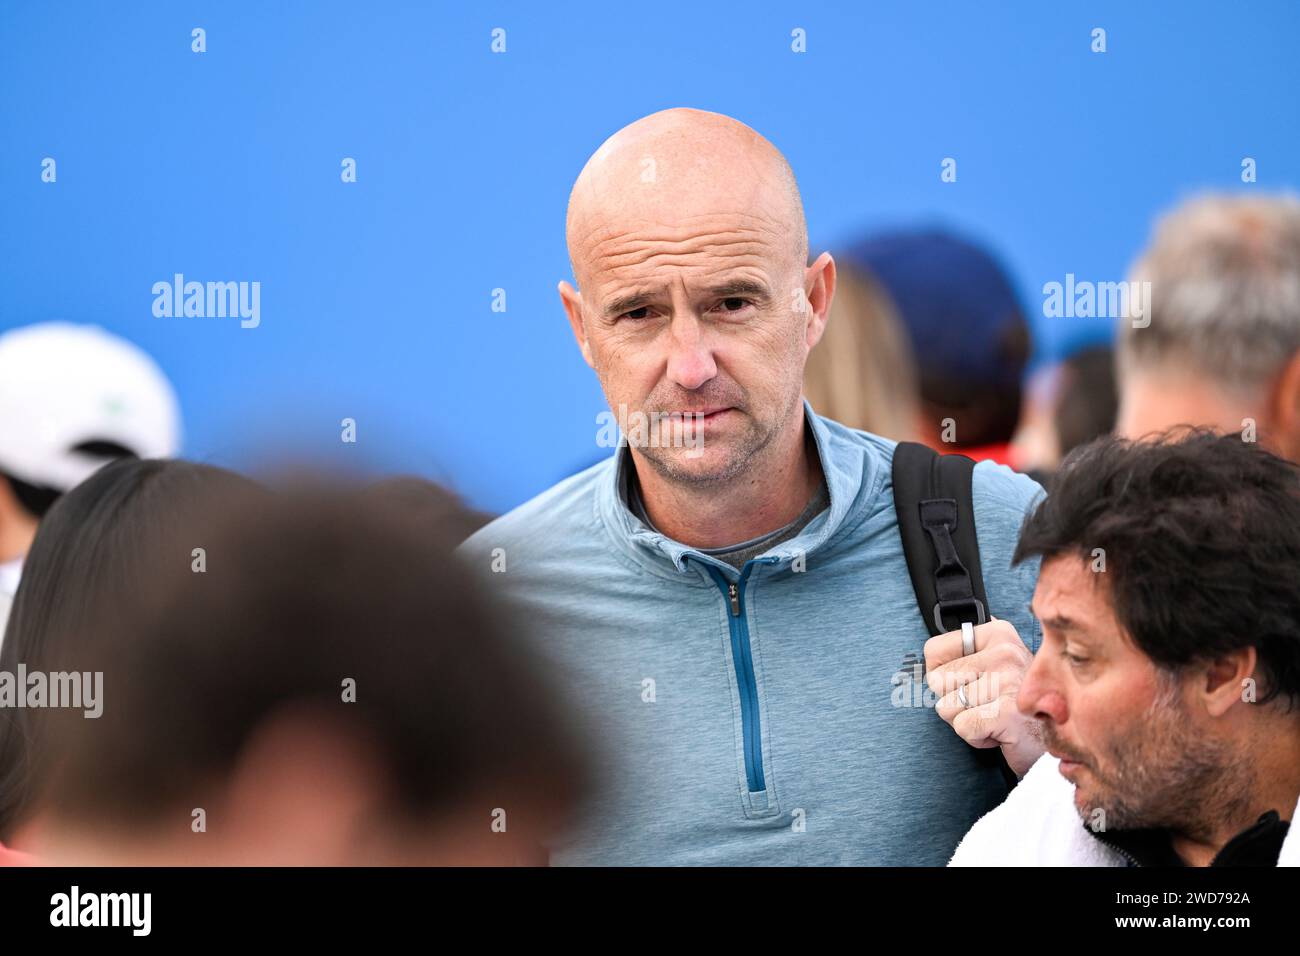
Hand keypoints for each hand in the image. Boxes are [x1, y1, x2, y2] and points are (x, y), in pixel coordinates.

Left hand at [924, 616, 1043, 777]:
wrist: (1057, 740)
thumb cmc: (1018, 703)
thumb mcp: (996, 666)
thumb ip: (967, 651)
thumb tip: (932, 651)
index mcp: (999, 633)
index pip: (932, 650)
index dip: (942, 674)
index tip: (970, 682)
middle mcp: (1005, 651)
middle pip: (936, 681)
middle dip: (955, 701)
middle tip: (987, 704)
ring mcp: (1007, 681)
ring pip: (946, 707)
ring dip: (966, 720)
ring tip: (995, 717)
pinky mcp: (1006, 713)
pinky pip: (962, 727)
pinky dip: (976, 737)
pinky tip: (1000, 732)